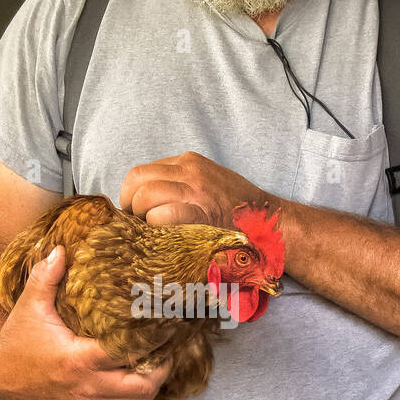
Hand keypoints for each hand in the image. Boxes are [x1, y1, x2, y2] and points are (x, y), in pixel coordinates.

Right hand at [0, 246, 170, 399]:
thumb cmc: (15, 342)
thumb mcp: (29, 306)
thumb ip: (46, 277)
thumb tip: (60, 249)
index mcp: (78, 359)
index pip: (128, 353)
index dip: (153, 343)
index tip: (167, 330)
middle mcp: (87, 387)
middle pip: (140, 388)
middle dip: (159, 372)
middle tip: (166, 353)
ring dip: (149, 391)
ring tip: (155, 370)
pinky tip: (136, 389)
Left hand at [119, 151, 266, 226]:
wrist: (269, 222)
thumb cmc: (238, 209)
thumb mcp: (208, 182)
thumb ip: (180, 183)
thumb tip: (147, 199)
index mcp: (188, 161)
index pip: (142, 171)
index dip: (132, 193)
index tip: (136, 211)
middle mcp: (189, 170)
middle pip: (137, 179)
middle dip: (130, 204)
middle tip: (136, 223)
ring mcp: (195, 191)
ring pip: (145, 196)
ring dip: (141, 217)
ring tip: (150, 232)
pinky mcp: (200, 213)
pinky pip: (161, 215)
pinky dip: (155, 227)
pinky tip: (164, 237)